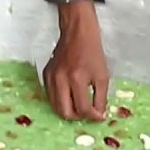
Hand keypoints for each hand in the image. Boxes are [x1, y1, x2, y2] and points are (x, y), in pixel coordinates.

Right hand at [43, 1, 109, 120]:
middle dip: (78, 117)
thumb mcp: (103, 75)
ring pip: (56, 107)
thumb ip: (101, 98)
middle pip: (65, 112)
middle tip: (87, 113)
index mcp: (77, 79)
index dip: (93, 116)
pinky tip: (71, 95)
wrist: (77, 32)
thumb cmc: (92, 52)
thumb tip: (98, 115)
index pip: (83, 108)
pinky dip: (61, 101)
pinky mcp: (46, 75)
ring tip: (80, 105)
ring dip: (69, 110)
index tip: (99, 116)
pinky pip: (51, 96)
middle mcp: (61, 80)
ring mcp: (50, 77)